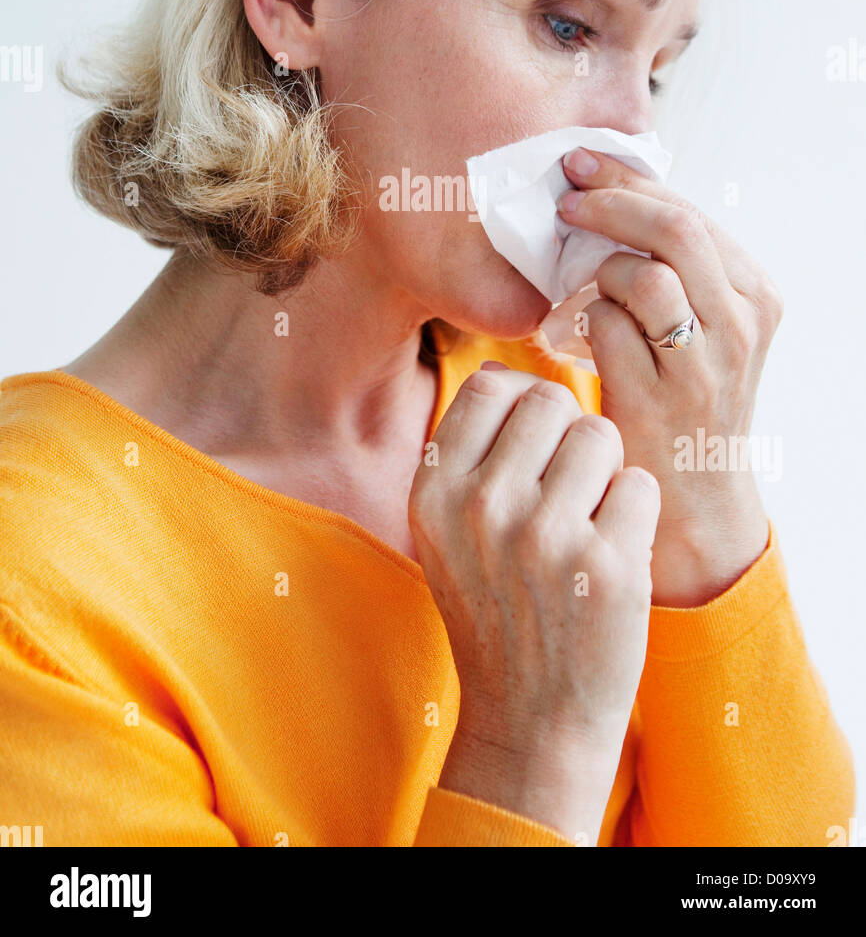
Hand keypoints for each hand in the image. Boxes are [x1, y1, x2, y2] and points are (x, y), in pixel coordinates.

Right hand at [408, 364, 659, 842]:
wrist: (529, 720)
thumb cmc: (496, 610)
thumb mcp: (448, 532)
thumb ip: (470, 454)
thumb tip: (512, 372)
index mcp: (433, 491)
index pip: (491, 385)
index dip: (525, 406)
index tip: (534, 450)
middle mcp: (481, 507)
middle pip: (553, 400)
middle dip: (570, 436)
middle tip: (567, 494)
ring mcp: (544, 536)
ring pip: (602, 434)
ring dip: (606, 472)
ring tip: (587, 526)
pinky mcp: (607, 566)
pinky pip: (640, 485)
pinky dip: (636, 515)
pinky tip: (611, 558)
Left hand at [555, 146, 782, 605]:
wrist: (695, 501)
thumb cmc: (683, 401)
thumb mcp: (701, 327)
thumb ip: (675, 268)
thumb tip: (611, 193)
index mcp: (754, 292)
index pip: (690, 210)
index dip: (629, 180)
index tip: (581, 163)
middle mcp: (743, 321)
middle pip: (674, 227)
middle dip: (609, 200)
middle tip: (564, 195)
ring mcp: (707, 363)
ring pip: (644, 273)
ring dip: (598, 269)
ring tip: (583, 284)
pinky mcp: (662, 398)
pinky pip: (609, 326)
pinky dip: (584, 318)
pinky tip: (581, 332)